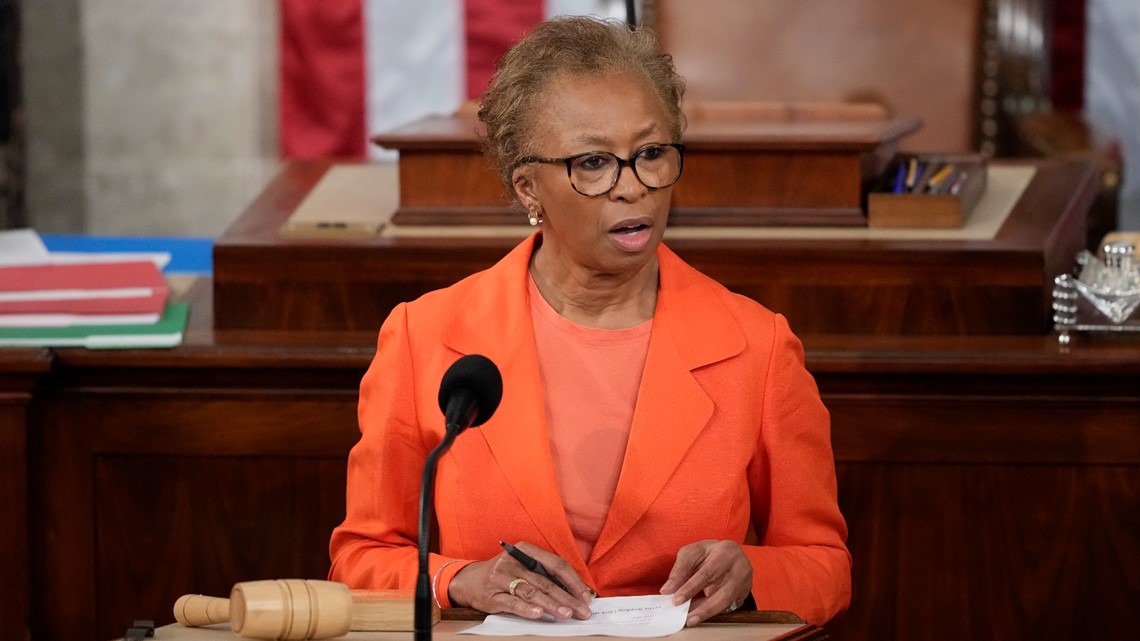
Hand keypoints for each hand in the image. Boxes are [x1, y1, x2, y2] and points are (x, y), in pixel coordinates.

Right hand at [448, 541, 592, 619]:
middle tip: (582, 611)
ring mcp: (502, 577)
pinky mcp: (492, 595)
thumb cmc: (504, 573)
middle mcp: (514, 561)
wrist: (470, 580)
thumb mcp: (523, 566)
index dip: (573, 581)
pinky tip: (540, 614)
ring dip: (552, 604)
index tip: (586, 596)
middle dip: (567, 598)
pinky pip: (512, 603)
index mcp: (525, 550)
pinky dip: (527, 609)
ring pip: (532, 592)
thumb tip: (575, 593)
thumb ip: (545, 575)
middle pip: (546, 581)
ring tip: (567, 614)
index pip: (556, 564)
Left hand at [659, 540, 752, 625]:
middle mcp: (741, 567)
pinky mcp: (744, 593)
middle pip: (723, 592)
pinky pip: (728, 606)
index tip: (676, 600)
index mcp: (727, 550)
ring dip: (707, 612)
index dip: (690, 588)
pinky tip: (699, 614)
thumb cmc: (708, 553)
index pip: (707, 573)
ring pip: (727, 602)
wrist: (728, 554)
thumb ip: (680, 570)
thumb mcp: (692, 553)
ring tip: (691, 619)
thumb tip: (667, 590)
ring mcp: (745, 582)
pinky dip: (712, 611)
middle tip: (685, 616)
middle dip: (702, 607)